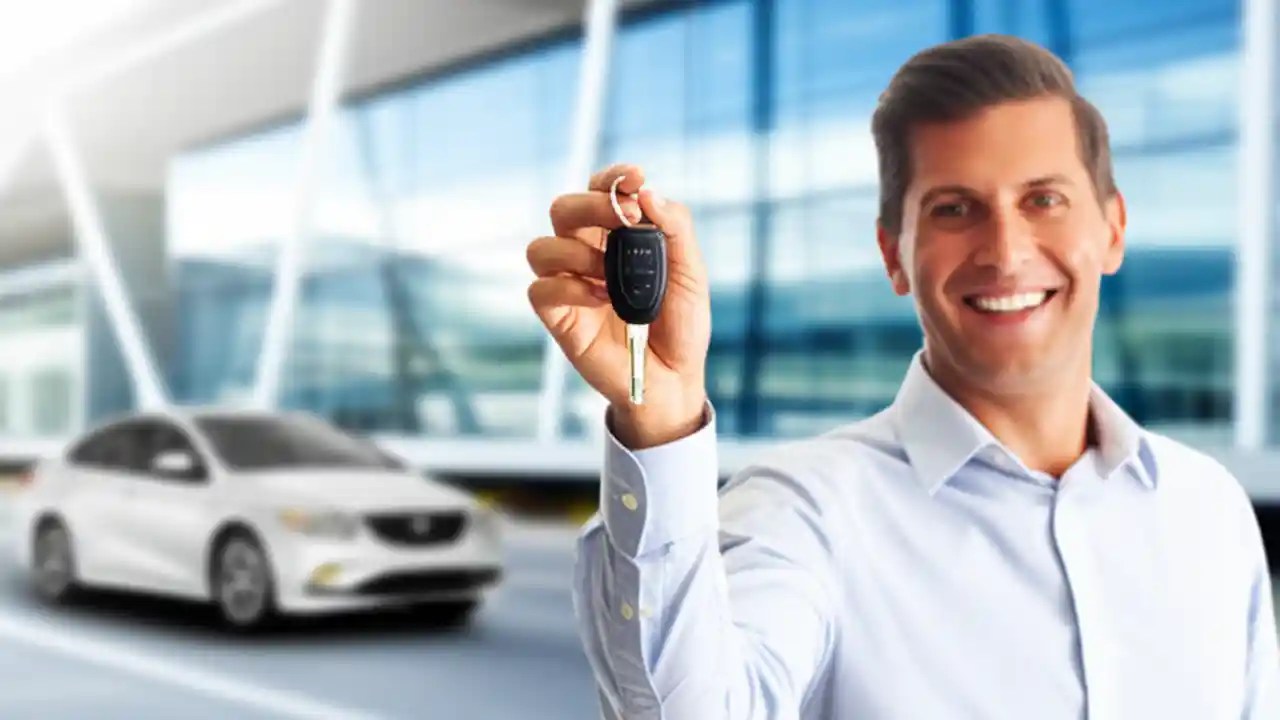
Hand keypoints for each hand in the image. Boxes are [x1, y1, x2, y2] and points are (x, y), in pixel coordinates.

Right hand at [527, 163, 710, 447]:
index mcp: (618, 236)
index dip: (611, 178)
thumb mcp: (691, 273)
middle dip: (590, 204)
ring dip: (576, 251)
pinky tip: (600, 300)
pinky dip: (569, 287)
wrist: (674, 378)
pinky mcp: (559, 317)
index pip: (600, 190)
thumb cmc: (680, 324)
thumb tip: (649, 192)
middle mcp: (588, 253)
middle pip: (563, 209)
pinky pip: (540, 289)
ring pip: (540, 247)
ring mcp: (570, 285)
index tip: (635, 177)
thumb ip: (676, 228)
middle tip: (624, 217)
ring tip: (610, 275)